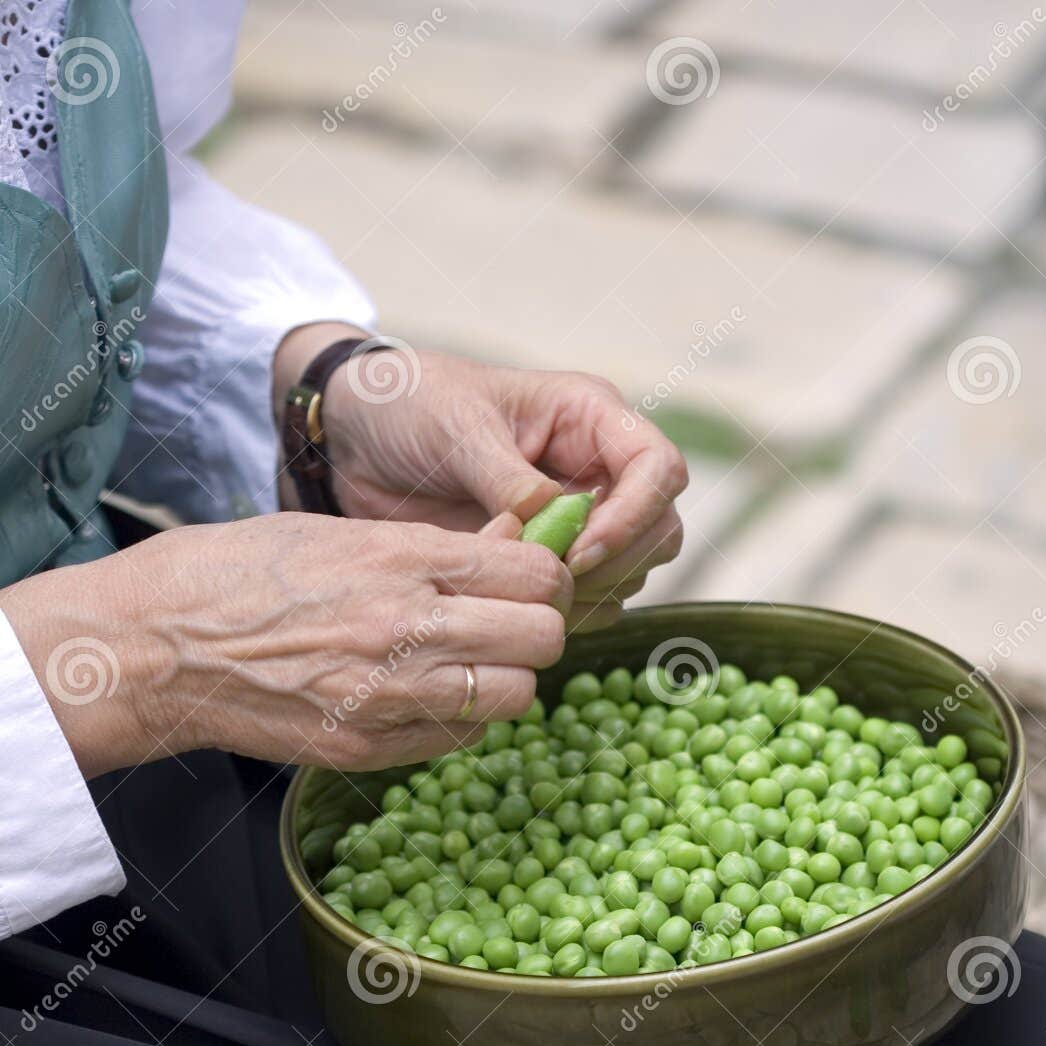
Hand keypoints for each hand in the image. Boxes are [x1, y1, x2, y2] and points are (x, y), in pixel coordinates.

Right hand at [2, 511, 570, 777]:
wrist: (158, 648)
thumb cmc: (238, 574)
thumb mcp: (338, 531)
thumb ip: (429, 546)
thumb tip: (510, 542)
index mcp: (403, 557)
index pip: (536, 571)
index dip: (543, 576)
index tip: (525, 580)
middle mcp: (409, 626)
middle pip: (543, 636)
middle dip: (537, 628)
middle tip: (509, 625)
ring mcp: (392, 694)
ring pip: (516, 695)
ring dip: (506, 679)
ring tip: (469, 665)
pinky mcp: (371, 746)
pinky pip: (461, 738)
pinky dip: (461, 719)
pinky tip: (427, 698)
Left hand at [312, 345, 687, 632]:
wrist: (358, 439)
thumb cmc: (411, 406)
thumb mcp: (456, 428)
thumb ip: (507, 477)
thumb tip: (553, 519)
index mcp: (589, 418)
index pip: (659, 468)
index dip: (634, 515)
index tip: (580, 552)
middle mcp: (597, 469)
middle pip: (660, 527)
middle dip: (618, 563)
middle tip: (554, 583)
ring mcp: (580, 518)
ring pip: (633, 571)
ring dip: (593, 594)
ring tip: (529, 594)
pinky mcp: (551, 559)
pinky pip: (592, 598)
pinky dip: (569, 612)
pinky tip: (520, 608)